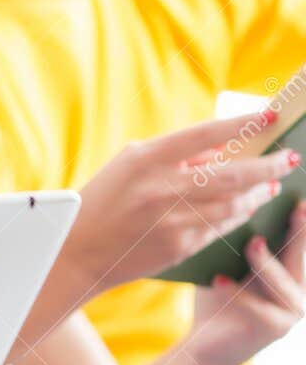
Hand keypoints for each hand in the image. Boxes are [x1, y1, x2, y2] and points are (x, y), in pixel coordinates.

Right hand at [69, 111, 294, 286]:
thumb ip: (175, 156)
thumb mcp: (130, 165)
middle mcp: (162, 188)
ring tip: (272, 183)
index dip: (240, 124)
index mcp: (147, 159)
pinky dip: (239, 214)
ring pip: (234, 204)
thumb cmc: (105, 199)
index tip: (269, 116)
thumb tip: (222, 149)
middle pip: (232, 174)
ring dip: (259, 193)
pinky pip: (222, 227)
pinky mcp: (181, 246)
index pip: (205, 135)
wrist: (80, 248)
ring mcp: (173, 220)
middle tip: (290, 158)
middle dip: (268, 165)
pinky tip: (248, 205)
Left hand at [188, 202, 305, 364]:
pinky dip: (236, 292)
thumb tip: (233, 197)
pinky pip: (256, 306)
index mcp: (289, 271)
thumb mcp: (229, 263)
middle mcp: (298, 290)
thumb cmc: (217, 294)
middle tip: (297, 204)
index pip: (299, 240)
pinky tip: (217, 279)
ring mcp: (290, 311)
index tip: (302, 193)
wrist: (205, 342)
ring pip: (281, 281)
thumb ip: (240, 239)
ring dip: (266, 261)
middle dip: (300, 229)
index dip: (303, 219)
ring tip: (254, 242)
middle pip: (300, 255)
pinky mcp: (273, 329)